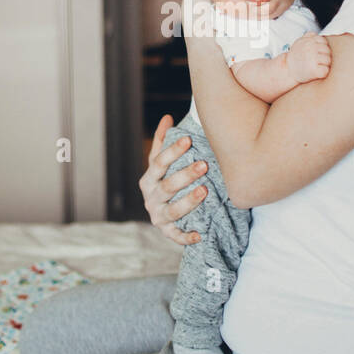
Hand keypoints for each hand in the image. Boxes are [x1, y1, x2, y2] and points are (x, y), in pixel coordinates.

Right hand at [138, 114, 207, 244]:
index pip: (158, 162)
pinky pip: (176, 235)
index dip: (173, 151)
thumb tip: (167, 117)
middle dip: (185, 175)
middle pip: (167, 186)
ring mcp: (158, 216)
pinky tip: (200, 233)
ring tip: (205, 191)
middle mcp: (150, 197)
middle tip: (204, 165)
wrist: (166, 214)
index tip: (189, 139)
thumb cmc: (167, 181)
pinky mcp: (167, 232)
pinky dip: (187, 236)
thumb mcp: (162, 163)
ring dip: (188, 201)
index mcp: (149, 178)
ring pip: (173, 210)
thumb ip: (163, 142)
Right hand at [286, 32, 331, 83]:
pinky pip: (326, 70)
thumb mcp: (298, 43)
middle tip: (315, 61)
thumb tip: (315, 34)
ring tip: (315, 66)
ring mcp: (312, 59)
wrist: (287, 72)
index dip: (321, 48)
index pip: (324, 41)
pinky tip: (316, 72)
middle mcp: (310, 48)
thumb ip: (307, 37)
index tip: (315, 53)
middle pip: (328, 50)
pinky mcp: (314, 70)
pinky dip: (323, 73)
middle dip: (324, 56)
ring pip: (328, 60)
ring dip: (324, 65)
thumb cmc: (295, 59)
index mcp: (308, 41)